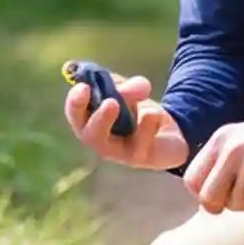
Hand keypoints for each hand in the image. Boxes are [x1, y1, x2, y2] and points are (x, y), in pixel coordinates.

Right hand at [63, 74, 188, 170]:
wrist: (169, 133)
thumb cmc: (137, 110)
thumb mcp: (131, 90)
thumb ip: (128, 86)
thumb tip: (125, 91)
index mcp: (89, 119)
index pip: (75, 113)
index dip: (75, 102)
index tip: (84, 87)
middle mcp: (99, 140)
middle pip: (89, 135)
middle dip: (98, 119)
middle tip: (111, 103)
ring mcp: (119, 152)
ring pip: (110, 146)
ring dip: (120, 125)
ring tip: (132, 106)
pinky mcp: (141, 157)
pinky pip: (142, 140)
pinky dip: (151, 119)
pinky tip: (157, 114)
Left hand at [182, 113, 243, 214]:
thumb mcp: (242, 139)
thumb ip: (220, 161)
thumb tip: (202, 197)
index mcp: (220, 140)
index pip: (191, 179)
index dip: (203, 193)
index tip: (219, 194)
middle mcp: (231, 151)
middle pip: (209, 199)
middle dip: (224, 204)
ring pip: (235, 206)